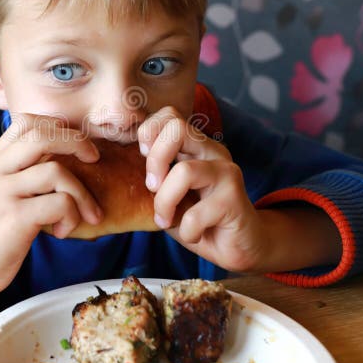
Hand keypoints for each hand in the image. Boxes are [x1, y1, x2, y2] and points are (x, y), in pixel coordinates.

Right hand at [0, 113, 101, 296]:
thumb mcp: (2, 191)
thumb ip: (24, 170)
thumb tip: (67, 149)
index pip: (26, 122)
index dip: (58, 126)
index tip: (76, 145)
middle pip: (43, 135)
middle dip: (78, 142)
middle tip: (94, 159)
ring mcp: (3, 192)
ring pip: (57, 172)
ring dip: (81, 194)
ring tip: (82, 216)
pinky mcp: (14, 217)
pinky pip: (60, 203)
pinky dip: (72, 217)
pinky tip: (62, 232)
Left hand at [138, 106, 266, 271]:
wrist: (239, 247)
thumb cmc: (199, 220)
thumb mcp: (169, 195)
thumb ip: (153, 178)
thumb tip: (123, 169)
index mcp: (197, 146)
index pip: (170, 115)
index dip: (149, 132)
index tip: (142, 159)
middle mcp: (214, 152)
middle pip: (177, 128)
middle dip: (155, 160)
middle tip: (152, 188)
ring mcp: (227, 173)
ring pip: (184, 171)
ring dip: (165, 201)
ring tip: (165, 219)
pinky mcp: (235, 200)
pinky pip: (196, 214)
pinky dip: (187, 230)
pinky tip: (193, 235)